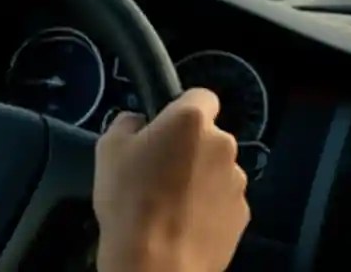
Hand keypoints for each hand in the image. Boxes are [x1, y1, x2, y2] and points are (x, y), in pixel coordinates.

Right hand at [93, 88, 249, 271]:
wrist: (156, 264)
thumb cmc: (129, 201)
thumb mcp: (107, 148)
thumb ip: (127, 123)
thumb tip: (139, 123)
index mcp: (191, 121)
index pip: (201, 96)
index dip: (181, 108)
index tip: (164, 127)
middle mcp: (222, 145)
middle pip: (207, 136)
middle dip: (188, 147)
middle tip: (157, 168)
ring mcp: (237, 181)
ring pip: (216, 168)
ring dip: (199, 177)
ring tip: (168, 201)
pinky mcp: (242, 214)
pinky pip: (222, 199)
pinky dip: (208, 205)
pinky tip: (183, 221)